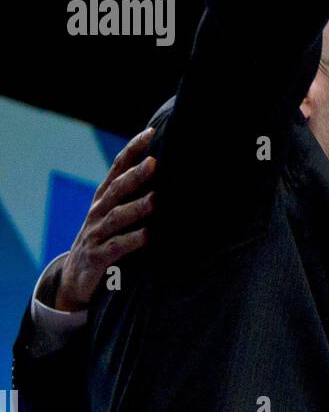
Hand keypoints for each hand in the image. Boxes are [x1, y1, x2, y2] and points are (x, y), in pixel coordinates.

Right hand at [56, 130, 155, 312]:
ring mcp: (95, 234)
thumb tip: (170, 177)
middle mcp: (98, 212)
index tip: (150, 133)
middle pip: (117, 189)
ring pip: (116, 217)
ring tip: (155, 200)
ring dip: (137, 208)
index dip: (132, 150)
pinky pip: (115, 247)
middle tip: (154, 163)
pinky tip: (147, 236)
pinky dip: (131, 240)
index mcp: (104, 198)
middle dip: (135, 175)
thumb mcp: (114, 215)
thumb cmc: (104, 240)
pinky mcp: (96, 256)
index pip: (117, 168)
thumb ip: (134, 196)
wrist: (74, 278)